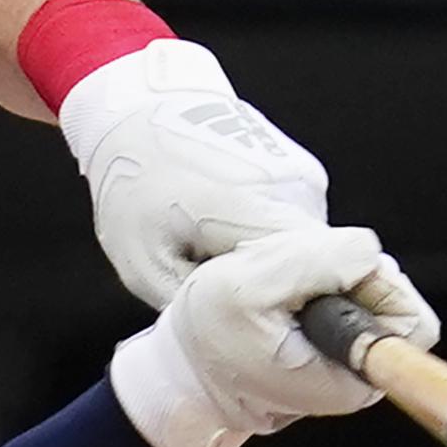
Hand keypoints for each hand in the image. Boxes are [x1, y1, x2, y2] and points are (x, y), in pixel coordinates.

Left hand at [59, 39, 331, 309]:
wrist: (141, 108)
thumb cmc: (134, 185)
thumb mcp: (145, 265)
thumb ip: (196, 307)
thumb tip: (236, 338)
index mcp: (248, 212)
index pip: (311, 278)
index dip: (303, 313)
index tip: (278, 333)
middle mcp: (289, 189)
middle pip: (312, 265)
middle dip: (282, 289)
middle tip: (237, 294)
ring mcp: (302, 174)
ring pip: (308, 243)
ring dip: (276, 258)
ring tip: (226, 247)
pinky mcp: (304, 167)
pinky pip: (301, 218)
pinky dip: (275, 231)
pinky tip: (235, 219)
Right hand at [107, 226, 440, 446]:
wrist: (181, 364)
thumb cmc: (207, 332)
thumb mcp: (251, 284)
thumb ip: (320, 262)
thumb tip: (369, 252)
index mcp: (350, 378)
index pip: (411, 321)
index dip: (378, 282)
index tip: (333, 276)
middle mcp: (357, 378)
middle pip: (395, 302)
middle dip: (352, 274)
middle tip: (296, 277)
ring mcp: (345, 365)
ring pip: (370, 297)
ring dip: (331, 275)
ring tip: (282, 284)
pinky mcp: (332, 351)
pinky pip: (349, 300)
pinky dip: (320, 283)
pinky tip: (282, 290)